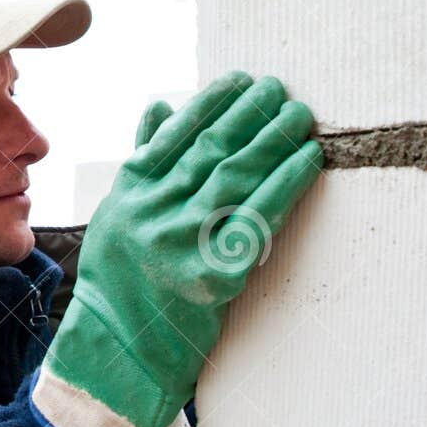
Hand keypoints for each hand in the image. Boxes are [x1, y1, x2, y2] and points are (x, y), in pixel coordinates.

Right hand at [46, 72, 323, 426]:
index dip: (212, 103)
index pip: (176, 134)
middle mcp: (153, 211)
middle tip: (282, 90)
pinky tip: (308, 160)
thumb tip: (162, 106)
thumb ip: (143, 158)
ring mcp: (182, 242)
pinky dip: (286, 184)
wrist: (120, 346)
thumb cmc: (121, 276)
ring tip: (300, 115)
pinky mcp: (214, 274)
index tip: (242, 80)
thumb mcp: (118, 211)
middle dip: (249, 114)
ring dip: (273, 140)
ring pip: (236, 176)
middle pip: (210, 149)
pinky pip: (258, 218)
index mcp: (130, 191)